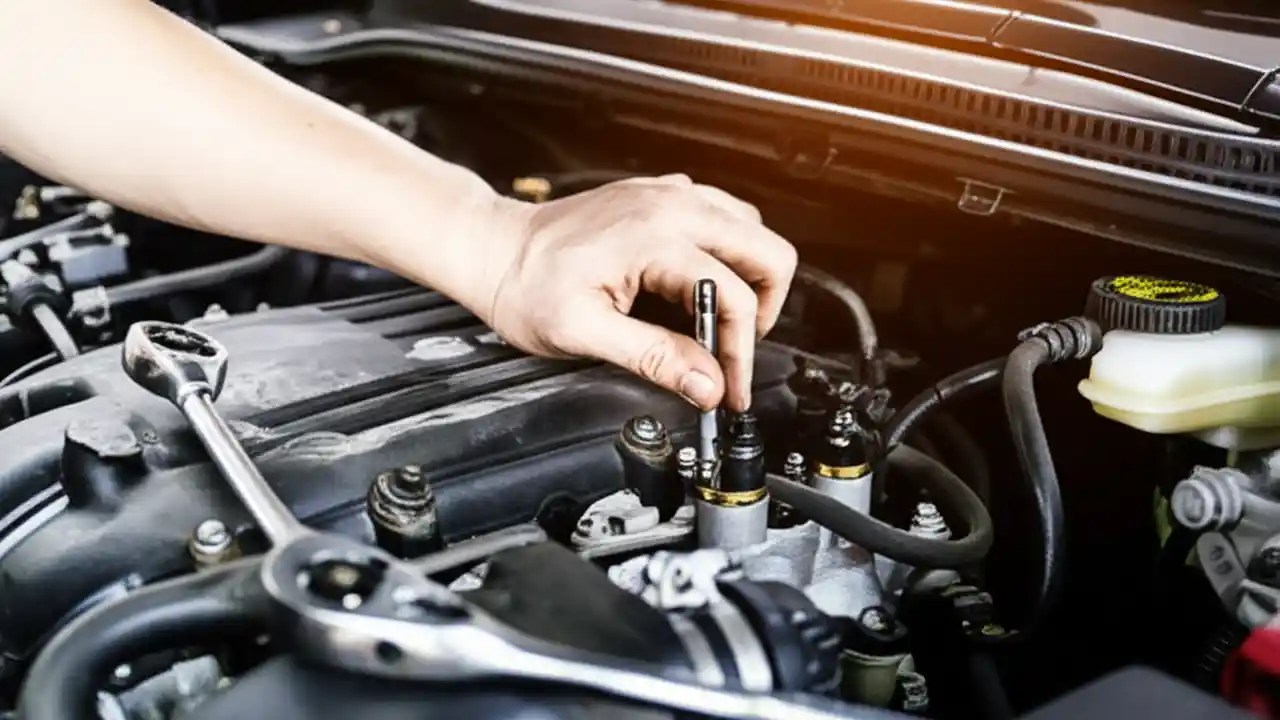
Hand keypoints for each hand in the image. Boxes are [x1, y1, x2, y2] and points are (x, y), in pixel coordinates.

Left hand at [482, 174, 796, 411]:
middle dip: (764, 309)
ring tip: (720, 321)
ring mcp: (669, 194)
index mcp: (655, 237)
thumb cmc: (525, 286)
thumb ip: (654, 358)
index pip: (735, 295)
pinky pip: (724, 217)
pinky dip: (727, 254)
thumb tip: (707, 384)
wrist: (493, 249)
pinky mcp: (662, 196)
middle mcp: (671, 205)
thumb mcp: (584, 333)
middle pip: (767, 250)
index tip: (728, 389)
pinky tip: (700, 285)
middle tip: (735, 349)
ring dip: (749, 278)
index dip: (739, 353)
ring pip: (752, 230)